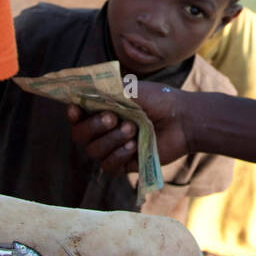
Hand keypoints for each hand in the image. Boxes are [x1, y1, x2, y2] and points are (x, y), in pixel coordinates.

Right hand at [66, 81, 193, 173]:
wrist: (184, 119)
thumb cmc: (159, 100)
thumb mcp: (132, 90)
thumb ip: (106, 91)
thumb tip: (82, 90)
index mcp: (102, 109)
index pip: (76, 115)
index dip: (72, 114)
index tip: (75, 110)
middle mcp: (104, 130)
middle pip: (79, 135)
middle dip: (93, 126)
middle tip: (114, 118)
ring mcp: (113, 148)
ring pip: (93, 151)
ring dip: (111, 139)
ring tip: (133, 129)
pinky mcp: (125, 164)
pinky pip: (108, 166)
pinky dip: (118, 155)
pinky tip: (133, 146)